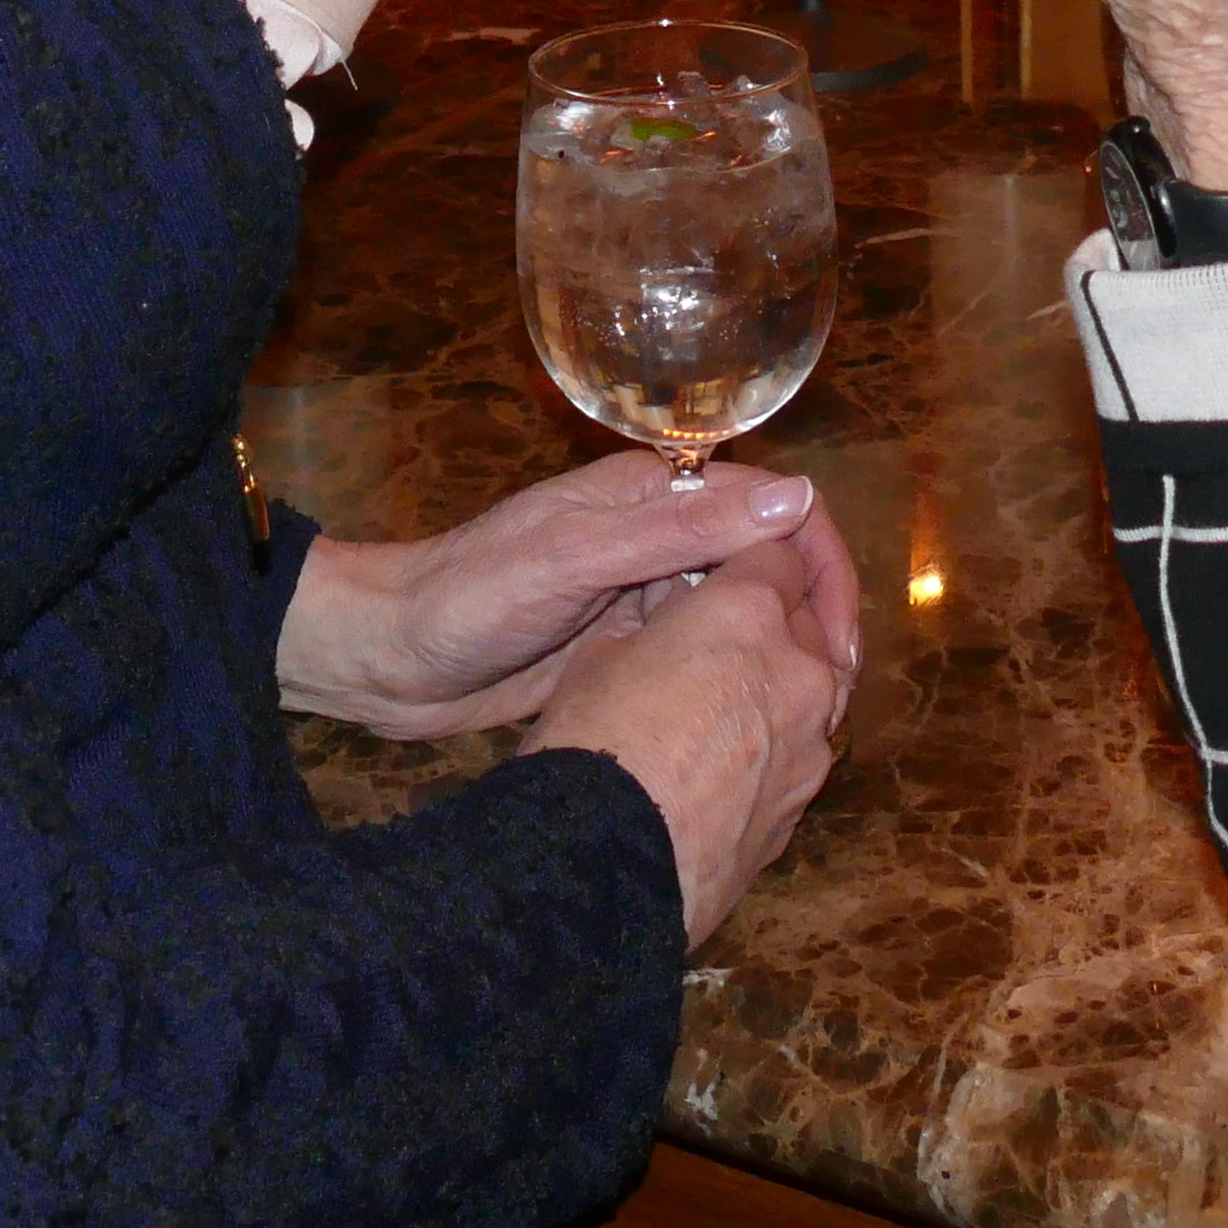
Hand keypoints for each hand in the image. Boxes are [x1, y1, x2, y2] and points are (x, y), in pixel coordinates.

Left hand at [275, 455, 859, 741]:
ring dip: (774, 659)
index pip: (774, 510)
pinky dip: (728, 686)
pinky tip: (745, 734)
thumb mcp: (575, 559)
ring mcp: (640, 592)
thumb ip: (677, 529)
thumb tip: (794, 494)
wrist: (385, 659)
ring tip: (803, 726)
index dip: (820, 569)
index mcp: (654, 493)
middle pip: (767, 564)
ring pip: (738, 616)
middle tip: (831, 702)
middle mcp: (657, 534)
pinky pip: (698, 657)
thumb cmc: (470, 596)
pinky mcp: (623, 647)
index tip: (841, 643)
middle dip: (810, 624)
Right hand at [526, 536, 850, 943]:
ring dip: (786, 679)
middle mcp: (798, 667)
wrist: (605, 870)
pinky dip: (776, 742)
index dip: (749, 558)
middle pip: (809, 617)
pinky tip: (731, 760)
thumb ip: (658, 617)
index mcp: (749, 611)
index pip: (777, 553)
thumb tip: (677, 602)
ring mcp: (812, 741)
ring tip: (737, 692)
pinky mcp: (804, 804)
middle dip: (776, 614)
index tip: (724, 570)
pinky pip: (800, 751)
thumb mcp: (602, 654)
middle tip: (730, 628)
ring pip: (817, 686)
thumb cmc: (591, 741)